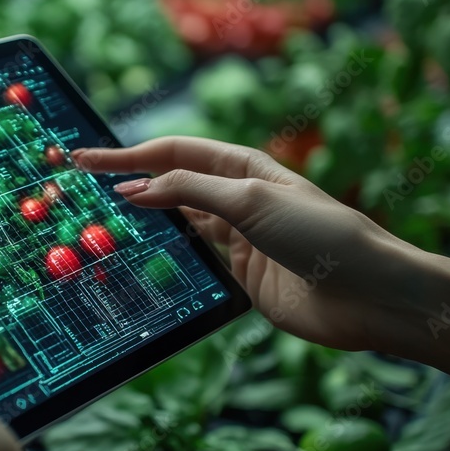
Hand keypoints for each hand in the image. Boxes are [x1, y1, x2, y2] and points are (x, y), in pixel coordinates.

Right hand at [73, 136, 449, 355]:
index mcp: (245, 168)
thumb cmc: (320, 236)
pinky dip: (168, 251)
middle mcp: (239, 198)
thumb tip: (134, 189)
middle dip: (130, 179)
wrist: (367, 296)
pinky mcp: (242, 274)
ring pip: (180, 220)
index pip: (175, 154)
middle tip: (83, 182)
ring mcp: (240, 238)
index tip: (87, 159)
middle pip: (173, 182)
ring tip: (103, 215)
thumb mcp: (251, 202)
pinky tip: (144, 251)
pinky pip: (195, 257)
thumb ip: (190, 192)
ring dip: (146, 215)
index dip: (129, 155)